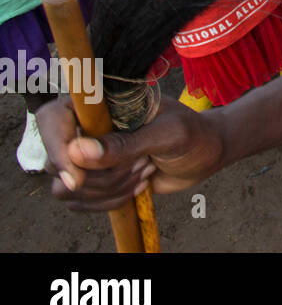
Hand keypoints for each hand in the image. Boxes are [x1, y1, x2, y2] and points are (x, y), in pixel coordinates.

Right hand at [39, 96, 224, 210]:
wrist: (206, 152)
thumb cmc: (192, 132)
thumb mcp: (167, 134)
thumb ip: (126, 143)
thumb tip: (78, 152)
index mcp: (100, 102)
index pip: (53, 118)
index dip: (58, 147)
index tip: (77, 177)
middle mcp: (86, 127)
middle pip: (57, 161)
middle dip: (101, 175)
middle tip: (143, 163)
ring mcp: (87, 155)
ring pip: (67, 187)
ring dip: (108, 189)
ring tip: (144, 171)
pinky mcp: (95, 179)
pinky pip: (80, 202)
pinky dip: (109, 202)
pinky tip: (140, 186)